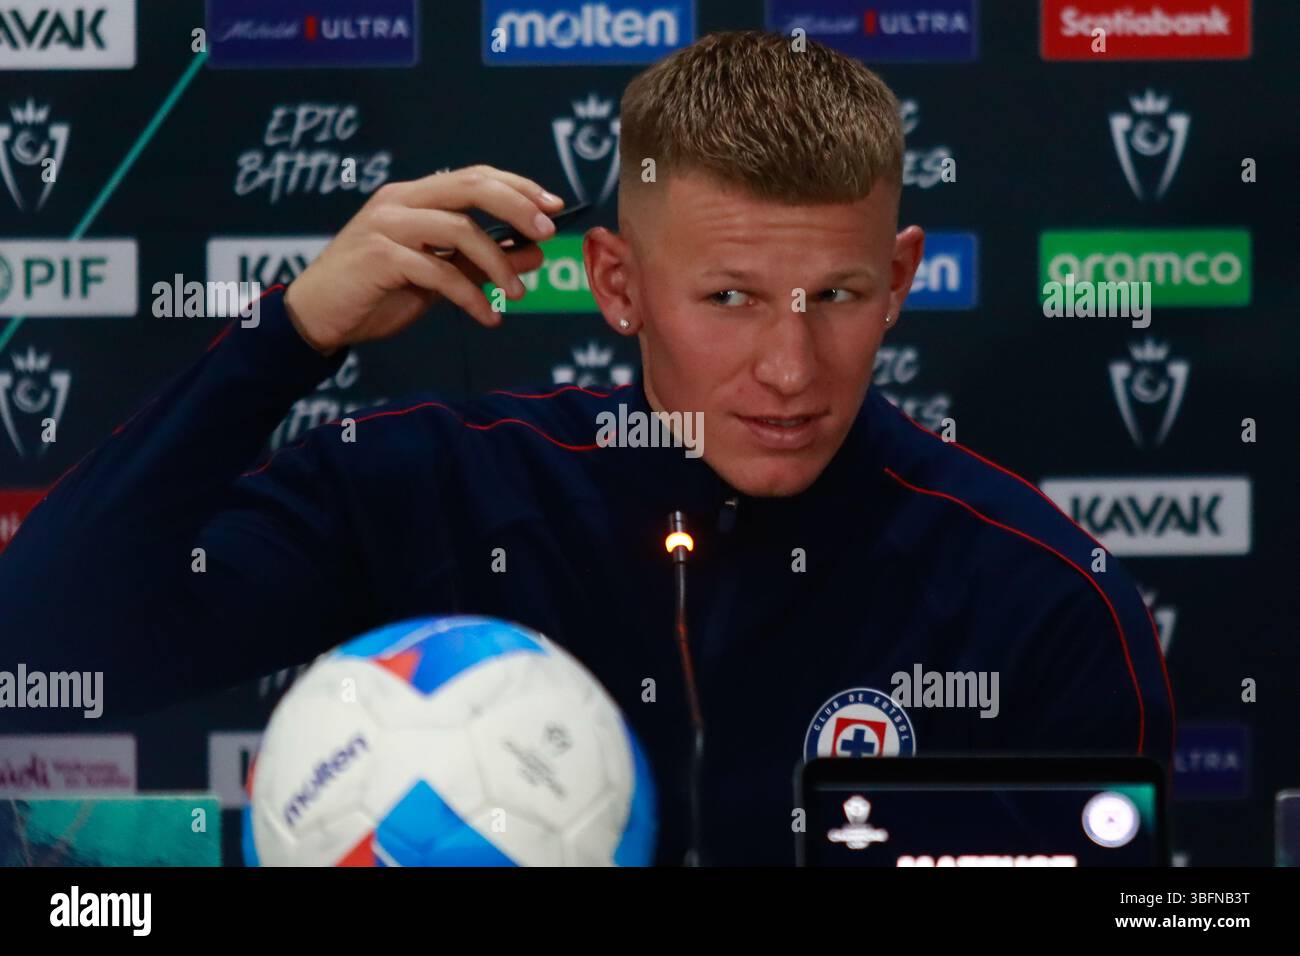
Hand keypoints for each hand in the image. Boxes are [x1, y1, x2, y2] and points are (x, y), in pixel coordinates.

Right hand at [282, 165, 563, 353]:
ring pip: (460, 230)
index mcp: (414, 196)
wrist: (318, 317)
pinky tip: (488, 317)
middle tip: (548, 232)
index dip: (518, 187)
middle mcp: (400, 201)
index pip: (475, 176)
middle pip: (471, 187)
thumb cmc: (377, 292)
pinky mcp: (380, 257)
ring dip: (499, 263)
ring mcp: (387, 225)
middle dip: (517, 206)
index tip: (554, 206)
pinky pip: (440, 272)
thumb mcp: (439, 276)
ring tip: (519, 294)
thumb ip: (480, 261)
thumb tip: (535, 252)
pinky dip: (472, 297)